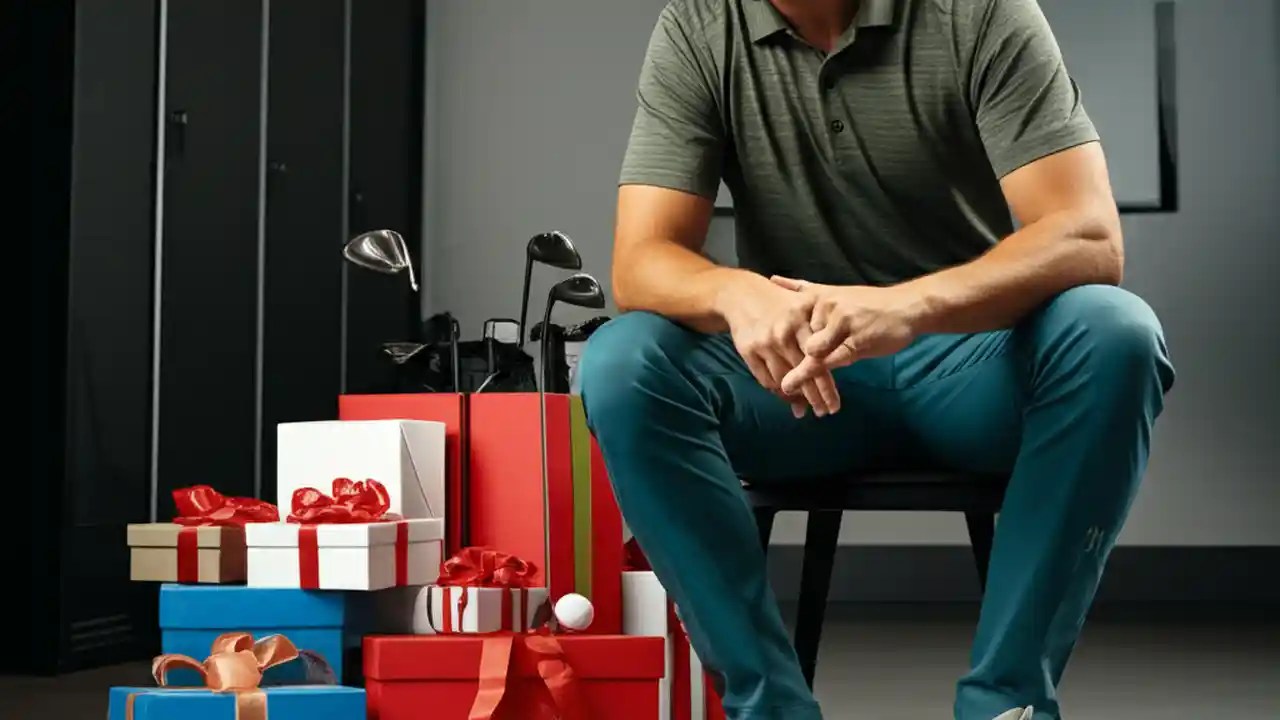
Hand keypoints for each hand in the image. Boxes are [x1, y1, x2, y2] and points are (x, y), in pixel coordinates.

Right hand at [715, 274, 841, 416]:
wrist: (742, 294)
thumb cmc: (781, 304)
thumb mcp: (803, 308)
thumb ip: (820, 334)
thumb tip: (840, 362)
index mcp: (801, 321)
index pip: (817, 360)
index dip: (826, 387)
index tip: (834, 405)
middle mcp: (783, 333)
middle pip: (801, 374)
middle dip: (814, 397)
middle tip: (824, 412)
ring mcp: (764, 343)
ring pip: (783, 379)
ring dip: (795, 397)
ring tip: (806, 408)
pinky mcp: (748, 350)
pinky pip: (765, 379)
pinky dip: (778, 390)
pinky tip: (788, 396)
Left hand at [770, 276, 920, 394]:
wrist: (907, 307)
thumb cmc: (868, 305)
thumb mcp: (832, 291)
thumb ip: (802, 289)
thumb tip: (773, 279)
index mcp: (816, 296)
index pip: (784, 320)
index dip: (771, 342)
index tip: (757, 352)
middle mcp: (825, 307)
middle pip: (794, 341)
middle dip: (785, 363)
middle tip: (774, 384)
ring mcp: (840, 322)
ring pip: (810, 353)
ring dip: (799, 376)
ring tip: (786, 392)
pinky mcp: (855, 339)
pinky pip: (830, 362)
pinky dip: (816, 379)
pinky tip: (806, 391)